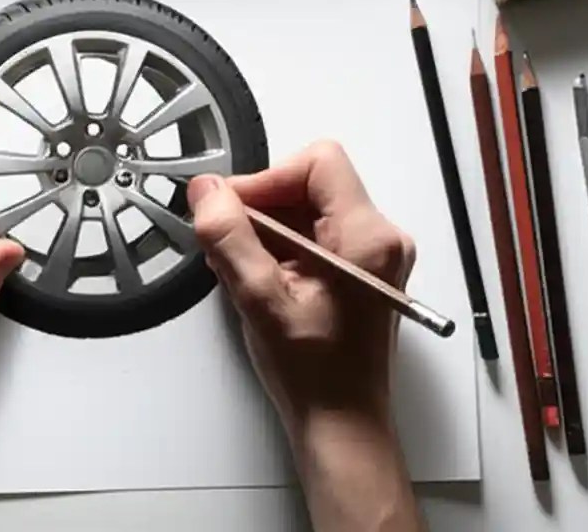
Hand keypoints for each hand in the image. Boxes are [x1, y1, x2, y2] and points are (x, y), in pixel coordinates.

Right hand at [188, 140, 414, 425]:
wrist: (342, 424)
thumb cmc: (316, 376)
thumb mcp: (260, 300)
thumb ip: (230, 238)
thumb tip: (207, 192)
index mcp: (367, 239)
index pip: (318, 162)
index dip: (267, 178)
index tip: (232, 208)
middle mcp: (380, 239)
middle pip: (312, 184)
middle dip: (261, 206)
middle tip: (227, 241)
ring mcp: (372, 256)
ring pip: (309, 209)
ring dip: (266, 230)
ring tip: (241, 269)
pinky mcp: (359, 271)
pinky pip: (314, 235)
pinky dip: (279, 248)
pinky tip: (258, 279)